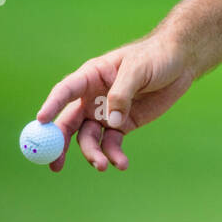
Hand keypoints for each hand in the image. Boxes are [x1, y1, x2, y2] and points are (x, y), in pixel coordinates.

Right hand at [35, 34, 195, 171]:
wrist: (180, 62)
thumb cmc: (156, 56)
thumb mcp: (138, 69)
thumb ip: (122, 93)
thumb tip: (111, 122)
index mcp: (92, 76)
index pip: (65, 91)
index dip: (51, 106)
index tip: (40, 121)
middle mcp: (93, 97)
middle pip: (69, 122)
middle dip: (58, 144)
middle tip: (55, 164)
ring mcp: (106, 113)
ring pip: (88, 138)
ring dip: (91, 154)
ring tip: (101, 165)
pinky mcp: (122, 125)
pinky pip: (111, 144)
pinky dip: (113, 156)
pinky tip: (121, 164)